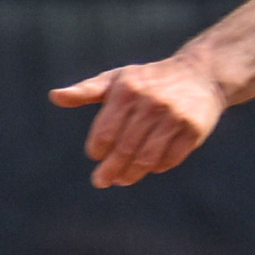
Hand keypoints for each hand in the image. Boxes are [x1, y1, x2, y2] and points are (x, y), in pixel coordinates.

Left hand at [49, 53, 228, 187]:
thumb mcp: (117, 79)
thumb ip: (86, 90)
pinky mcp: (193, 129)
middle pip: (124, 150)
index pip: (105, 133)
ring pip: (146, 159)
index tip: (96, 154)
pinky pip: (170, 159)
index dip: (97, 149)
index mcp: (128, 88)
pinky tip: (150, 166)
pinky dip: (158, 167)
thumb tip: (54, 96)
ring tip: (122, 179)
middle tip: (102, 180)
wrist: (201, 74)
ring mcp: (174, 116)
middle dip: (110, 170)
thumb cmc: (149, 79)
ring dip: (131, 175)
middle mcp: (151, 101)